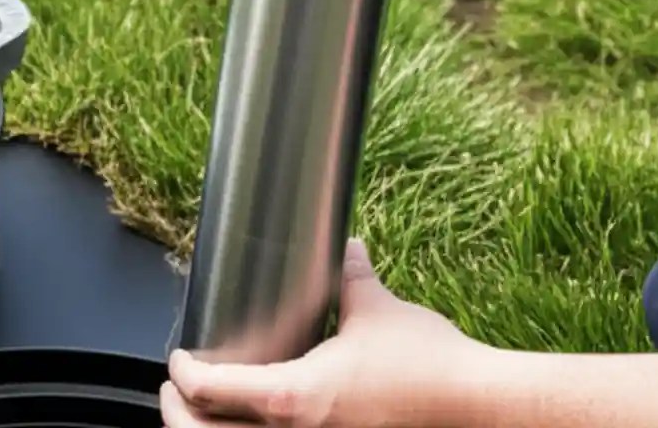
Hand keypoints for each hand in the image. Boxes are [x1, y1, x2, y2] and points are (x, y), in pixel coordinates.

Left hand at [161, 238, 495, 426]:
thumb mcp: (376, 311)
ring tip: (211, 415)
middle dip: (182, 414)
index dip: (184, 373)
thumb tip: (347, 248)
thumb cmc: (429, 367)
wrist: (479, 408)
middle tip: (179, 390)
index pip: (211, 391)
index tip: (180, 360)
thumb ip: (350, 278)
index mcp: (292, 399)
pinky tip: (264, 425)